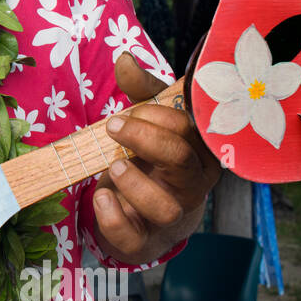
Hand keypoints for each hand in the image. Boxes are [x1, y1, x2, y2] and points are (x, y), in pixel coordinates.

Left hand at [92, 51, 220, 263]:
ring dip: (134, 183)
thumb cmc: (152, 159)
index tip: (132, 109)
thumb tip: (125, 59)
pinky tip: (101, 196)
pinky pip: (134, 236)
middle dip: (144, 138)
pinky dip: (113, 216)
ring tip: (115, 166)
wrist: (144, 215)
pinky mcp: (145, 241)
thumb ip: (140, 91)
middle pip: (182, 160)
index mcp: (200, 151)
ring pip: (165, 206)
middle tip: (113, 127)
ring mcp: (171, 217)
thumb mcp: (149, 121)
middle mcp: (193, 185)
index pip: (191, 128)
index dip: (158, 115)